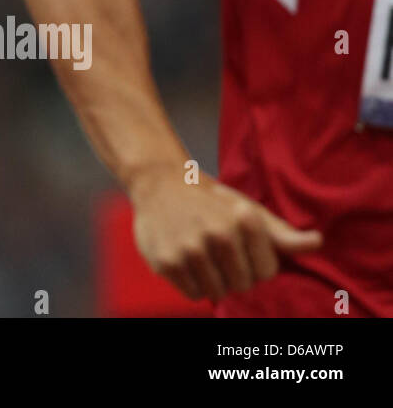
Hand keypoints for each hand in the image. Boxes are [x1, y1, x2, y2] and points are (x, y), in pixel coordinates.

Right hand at [129, 163, 322, 301]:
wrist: (159, 183)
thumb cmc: (211, 201)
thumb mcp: (247, 210)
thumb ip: (282, 234)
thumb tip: (317, 242)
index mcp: (244, 220)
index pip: (267, 273)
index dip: (254, 262)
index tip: (238, 243)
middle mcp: (218, 234)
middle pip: (243, 285)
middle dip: (233, 273)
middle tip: (216, 248)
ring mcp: (191, 249)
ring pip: (218, 292)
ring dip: (212, 279)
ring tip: (200, 253)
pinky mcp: (167, 262)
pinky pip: (193, 294)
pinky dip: (191, 283)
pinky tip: (184, 258)